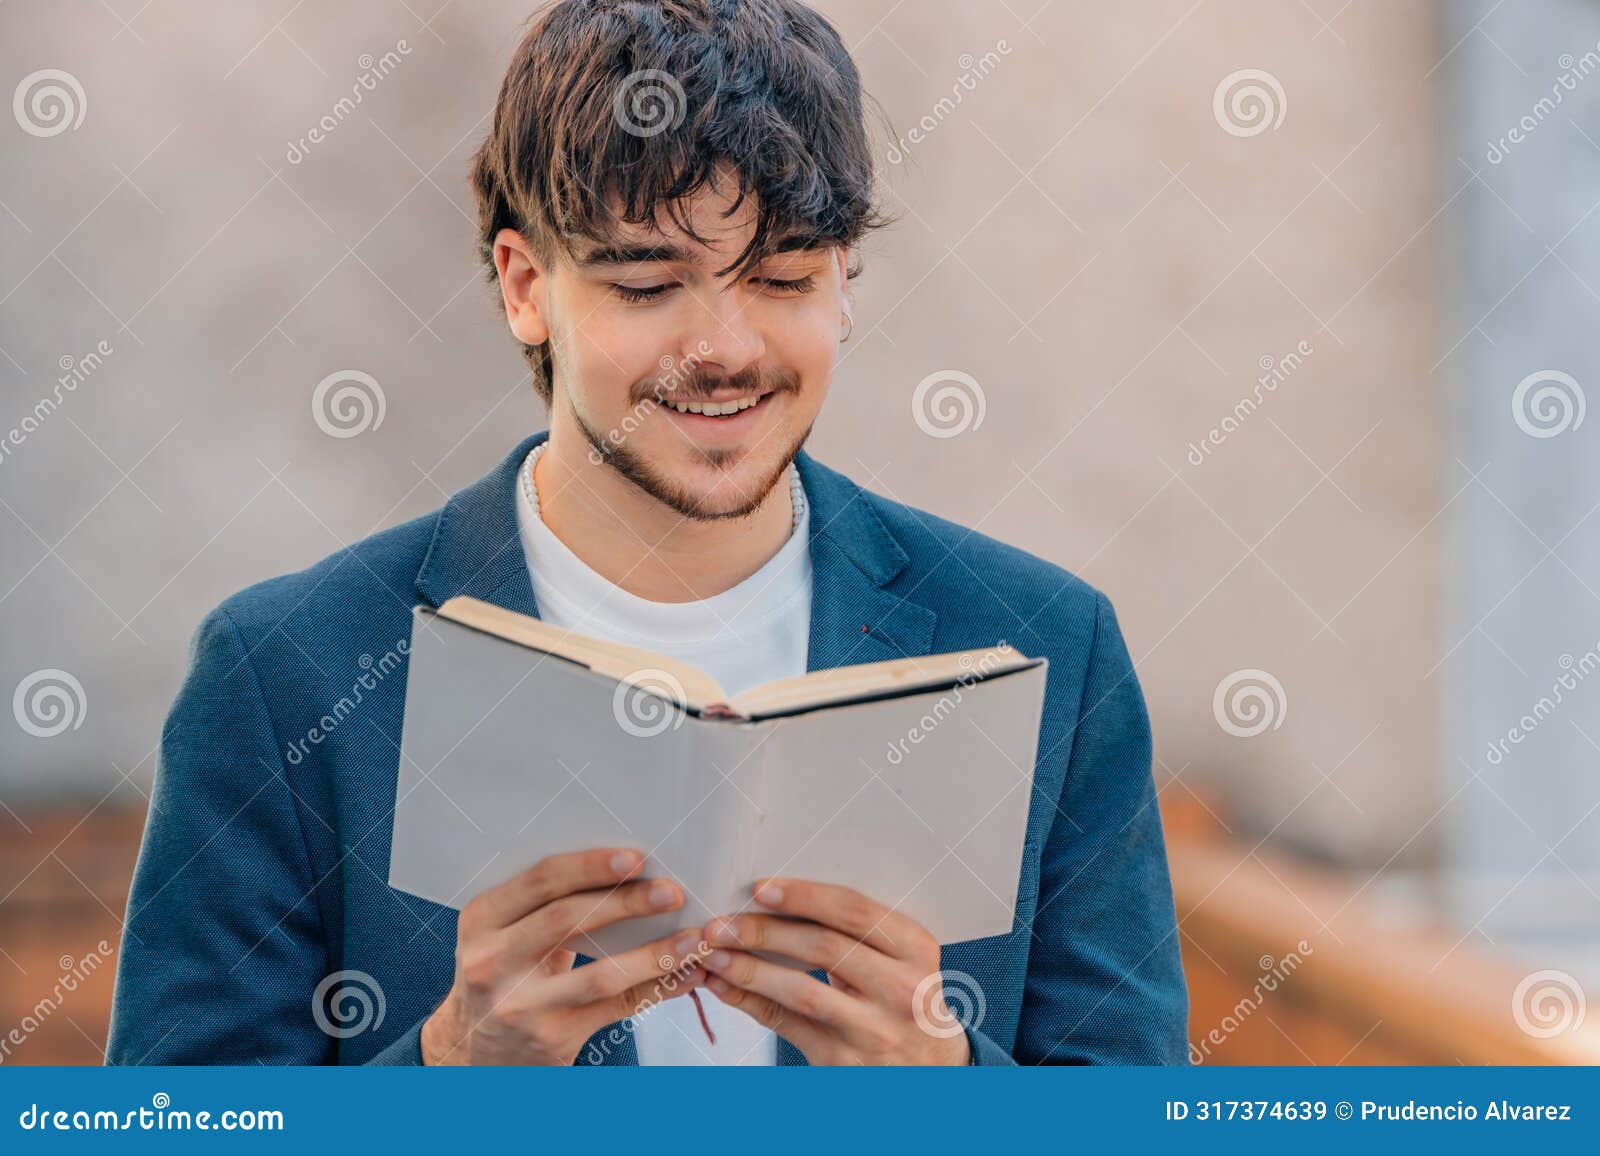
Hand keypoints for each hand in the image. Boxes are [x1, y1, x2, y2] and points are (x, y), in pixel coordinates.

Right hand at [421, 847, 705, 1064]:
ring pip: (599, 975)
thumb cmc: (506, 971)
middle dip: (627, 903)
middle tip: (672, 892)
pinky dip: (656, 989)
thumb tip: (630, 867)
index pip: (540, 882)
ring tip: (693, 939)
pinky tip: (685, 975)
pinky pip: (616, 1009)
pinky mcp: (551, 1038)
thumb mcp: (505, 932)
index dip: (590, 866)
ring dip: (654, 955)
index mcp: (482, 919)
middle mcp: (492, 962)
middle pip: (567, 921)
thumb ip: (548, 902)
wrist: (477, 1048)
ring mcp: (520, 1005)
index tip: (636, 857)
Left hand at [697, 878, 972, 1064]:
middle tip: (722, 922)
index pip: (855, 912)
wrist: (931, 1068)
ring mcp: (873, 1030)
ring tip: (713, 953)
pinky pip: (786, 1025)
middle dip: (765, 932)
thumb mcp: (901, 958)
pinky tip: (723, 986)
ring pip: (801, 991)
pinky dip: (749, 1003)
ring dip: (749, 969)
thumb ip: (855, 930)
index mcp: (916, 949)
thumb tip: (774, 896)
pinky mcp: (843, 1060)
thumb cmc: (903, 995)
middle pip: (824, 948)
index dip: (804, 897)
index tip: (760, 888)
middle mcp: (901, 990)